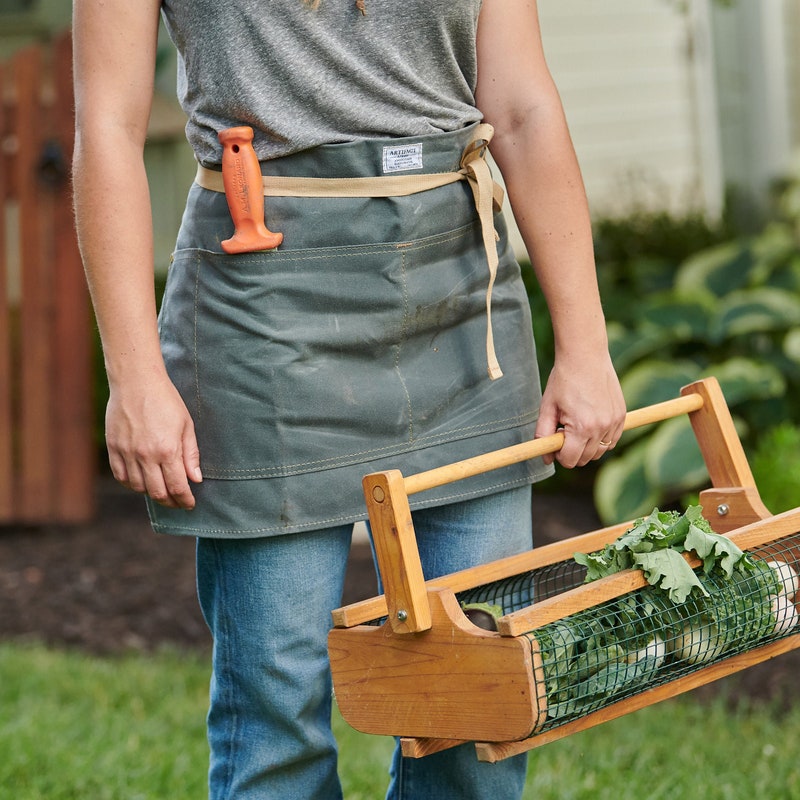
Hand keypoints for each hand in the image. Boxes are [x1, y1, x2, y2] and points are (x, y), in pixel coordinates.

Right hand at [105, 377, 201, 508]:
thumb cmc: (166, 401)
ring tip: (161, 490)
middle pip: (157, 492)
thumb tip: (195, 479)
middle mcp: (145, 455)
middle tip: (178, 503)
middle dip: (170, 502)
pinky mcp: (113, 447)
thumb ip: (191, 454)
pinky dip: (131, 484)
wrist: (136, 382)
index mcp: (167, 450)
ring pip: (138, 487)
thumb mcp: (186, 425)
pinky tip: (141, 482)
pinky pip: (120, 476)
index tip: (189, 504)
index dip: (184, 500)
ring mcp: (126, 452)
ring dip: (151, 493)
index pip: (177, 487)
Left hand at [535, 352, 625, 468]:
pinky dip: (600, 439)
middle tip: (563, 430)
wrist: (585, 356)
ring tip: (576, 425)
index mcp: (581, 427)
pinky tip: (589, 424)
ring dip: (586, 446)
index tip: (554, 441)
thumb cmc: (563, 380)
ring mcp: (614, 422)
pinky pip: (611, 440)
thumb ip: (543, 435)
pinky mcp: (621, 416)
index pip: (570, 460)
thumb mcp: (547, 407)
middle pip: (585, 459)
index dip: (558, 455)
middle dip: (571, 451)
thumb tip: (544, 457)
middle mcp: (601, 427)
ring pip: (599, 451)